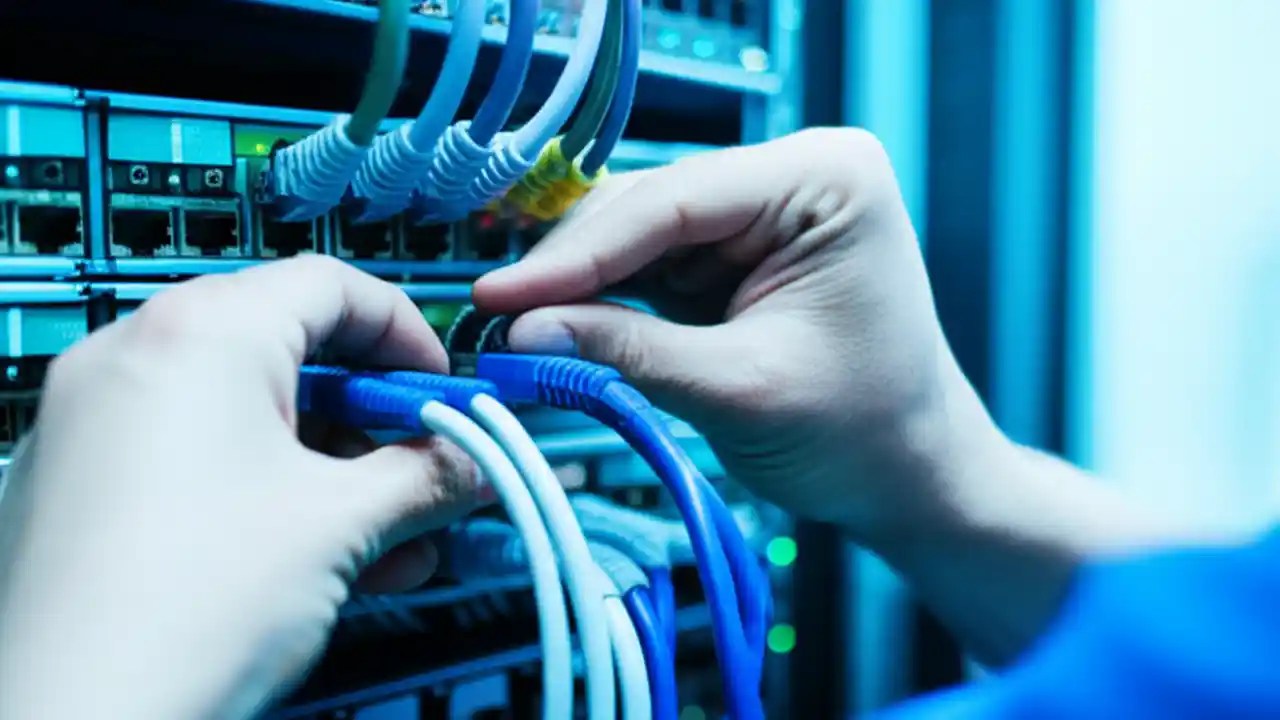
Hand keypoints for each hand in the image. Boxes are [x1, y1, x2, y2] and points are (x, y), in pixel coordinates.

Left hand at [0, 257, 482, 718]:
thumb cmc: (182, 611)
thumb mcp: (343, 526)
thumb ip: (427, 477)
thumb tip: (475, 462)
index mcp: (199, 334)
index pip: (330, 285)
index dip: (408, 335)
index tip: (443, 390)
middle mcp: (135, 358)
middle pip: (290, 353)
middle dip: (374, 421)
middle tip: (424, 468)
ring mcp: (96, 424)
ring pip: (248, 418)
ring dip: (333, 471)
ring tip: (391, 539)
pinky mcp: (80, 487)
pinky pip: (198, 461)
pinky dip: (269, 494)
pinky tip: (324, 560)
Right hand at [475, 128, 996, 539]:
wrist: (909, 474)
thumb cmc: (860, 433)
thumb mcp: (739, 391)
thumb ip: (629, 354)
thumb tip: (525, 332)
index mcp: (825, 179)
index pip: (678, 200)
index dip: (581, 251)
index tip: (505, 294)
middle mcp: (796, 176)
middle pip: (654, 208)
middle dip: (577, 268)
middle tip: (498, 317)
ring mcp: (766, 211)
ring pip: (644, 235)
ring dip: (585, 284)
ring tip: (519, 327)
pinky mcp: (741, 250)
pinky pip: (656, 264)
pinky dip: (610, 299)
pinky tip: (564, 326)